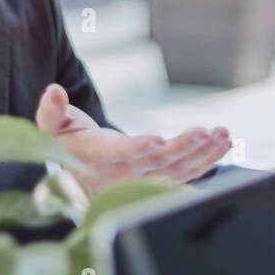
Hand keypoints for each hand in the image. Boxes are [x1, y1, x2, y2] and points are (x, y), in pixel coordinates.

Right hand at [34, 83, 231, 189]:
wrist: (72, 172)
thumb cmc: (63, 141)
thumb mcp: (50, 126)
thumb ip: (51, 110)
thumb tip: (53, 91)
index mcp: (92, 160)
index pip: (116, 156)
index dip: (136, 149)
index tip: (158, 139)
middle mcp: (118, 178)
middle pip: (154, 164)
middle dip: (182, 148)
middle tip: (205, 132)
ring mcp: (139, 184)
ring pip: (175, 172)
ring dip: (202, 154)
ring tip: (223, 135)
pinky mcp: (155, 183)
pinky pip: (184, 175)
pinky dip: (205, 162)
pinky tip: (222, 145)